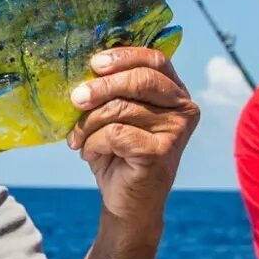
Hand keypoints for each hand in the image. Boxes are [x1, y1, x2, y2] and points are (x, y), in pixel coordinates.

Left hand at [66, 47, 199, 226]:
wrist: (127, 202)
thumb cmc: (118, 154)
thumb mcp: (115, 115)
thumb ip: (111, 90)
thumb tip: (85, 67)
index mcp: (174, 92)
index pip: (155, 60)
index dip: (124, 56)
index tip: (95, 63)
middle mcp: (183, 108)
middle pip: (140, 80)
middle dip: (102, 86)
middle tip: (76, 98)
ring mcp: (176, 130)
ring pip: (120, 108)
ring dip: (89, 124)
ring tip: (78, 138)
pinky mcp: (162, 151)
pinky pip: (115, 133)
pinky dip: (93, 143)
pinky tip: (91, 154)